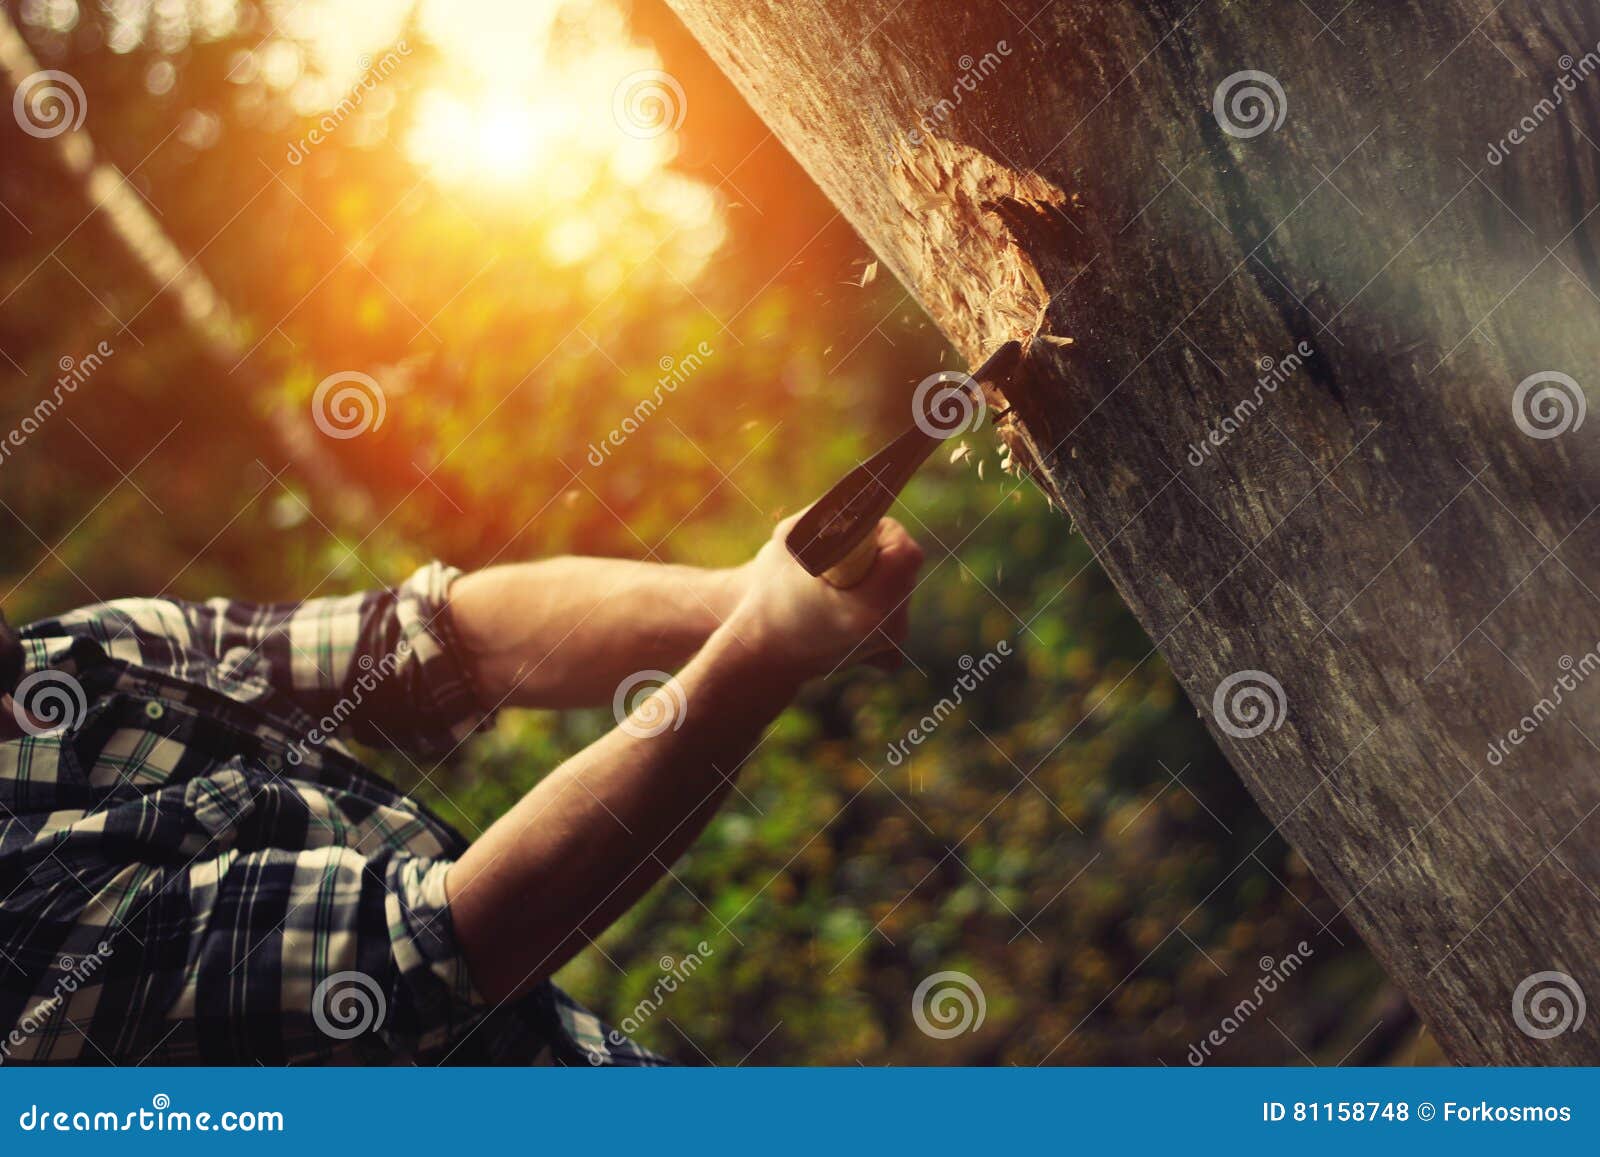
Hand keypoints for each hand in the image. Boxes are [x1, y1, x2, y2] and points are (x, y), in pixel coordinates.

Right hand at [724, 513, 925, 678]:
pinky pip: (895, 615)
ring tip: (836, 587)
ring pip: (901, 588)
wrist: (757, 651)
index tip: (860, 532)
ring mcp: (889, 647)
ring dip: (877, 577)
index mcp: (868, 607)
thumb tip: (860, 490)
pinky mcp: (887, 657)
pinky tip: (846, 608)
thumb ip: (830, 513)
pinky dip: (877, 605)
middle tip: (840, 559)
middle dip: (878, 554)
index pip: (905, 551)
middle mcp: (887, 631)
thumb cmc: (768, 593)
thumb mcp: (792, 539)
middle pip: (904, 569)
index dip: (884, 533)